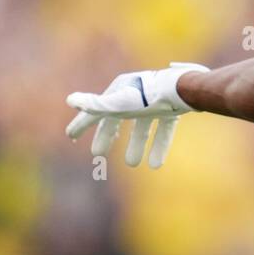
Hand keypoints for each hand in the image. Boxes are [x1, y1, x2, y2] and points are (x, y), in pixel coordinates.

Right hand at [65, 62, 207, 167]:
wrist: (183, 90)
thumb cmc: (147, 97)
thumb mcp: (119, 103)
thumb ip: (95, 105)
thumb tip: (70, 100)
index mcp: (119, 91)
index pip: (95, 111)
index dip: (82, 124)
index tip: (71, 136)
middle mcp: (136, 95)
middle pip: (116, 119)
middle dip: (106, 136)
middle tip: (97, 153)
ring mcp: (155, 103)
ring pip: (141, 128)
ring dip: (136, 146)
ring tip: (132, 164)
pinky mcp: (173, 110)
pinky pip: (163, 130)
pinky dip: (159, 146)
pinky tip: (156, 164)